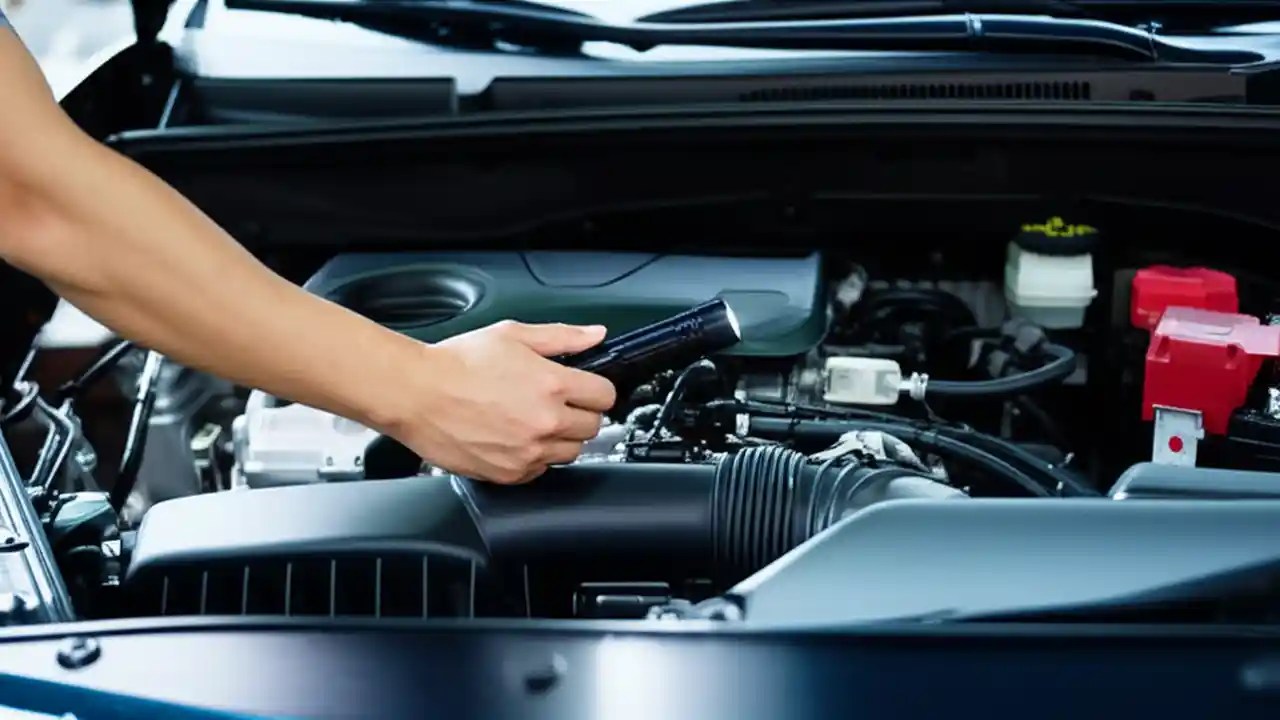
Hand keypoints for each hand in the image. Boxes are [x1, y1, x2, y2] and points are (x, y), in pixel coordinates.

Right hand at [388, 320, 616, 483]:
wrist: (416, 393)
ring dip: (561, 437)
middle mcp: (546, 422)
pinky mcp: (510, 473)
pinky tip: (515, 437)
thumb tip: (596, 335)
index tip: (586, 388)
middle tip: (558, 403)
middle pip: (592, 427)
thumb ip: (562, 337)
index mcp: (552, 385)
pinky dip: (534, 457)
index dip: (596, 388)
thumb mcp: (512, 334)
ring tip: (534, 420)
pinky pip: (541, 470)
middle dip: (581, 413)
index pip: (604, 396)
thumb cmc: (457, 363)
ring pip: (570, 452)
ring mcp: (529, 452)